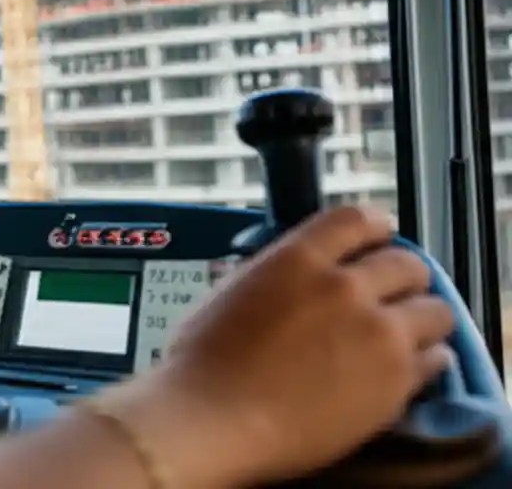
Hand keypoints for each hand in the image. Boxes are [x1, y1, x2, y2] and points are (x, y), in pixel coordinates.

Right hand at [97, 206, 453, 488]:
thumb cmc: (202, 363)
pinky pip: (436, 359)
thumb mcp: (231, 293)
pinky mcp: (395, 381)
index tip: (379, 239)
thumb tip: (295, 280)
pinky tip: (401, 369)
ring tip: (401, 336)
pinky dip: (423, 361)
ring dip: (419, 319)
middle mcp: (344, 287)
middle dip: (402, 278)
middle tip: (389, 296)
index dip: (376, 228)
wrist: (212, 419)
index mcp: (298, 259)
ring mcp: (376, 333)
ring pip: (435, 310)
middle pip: (407, 263)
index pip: (358, 220)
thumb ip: (277, 277)